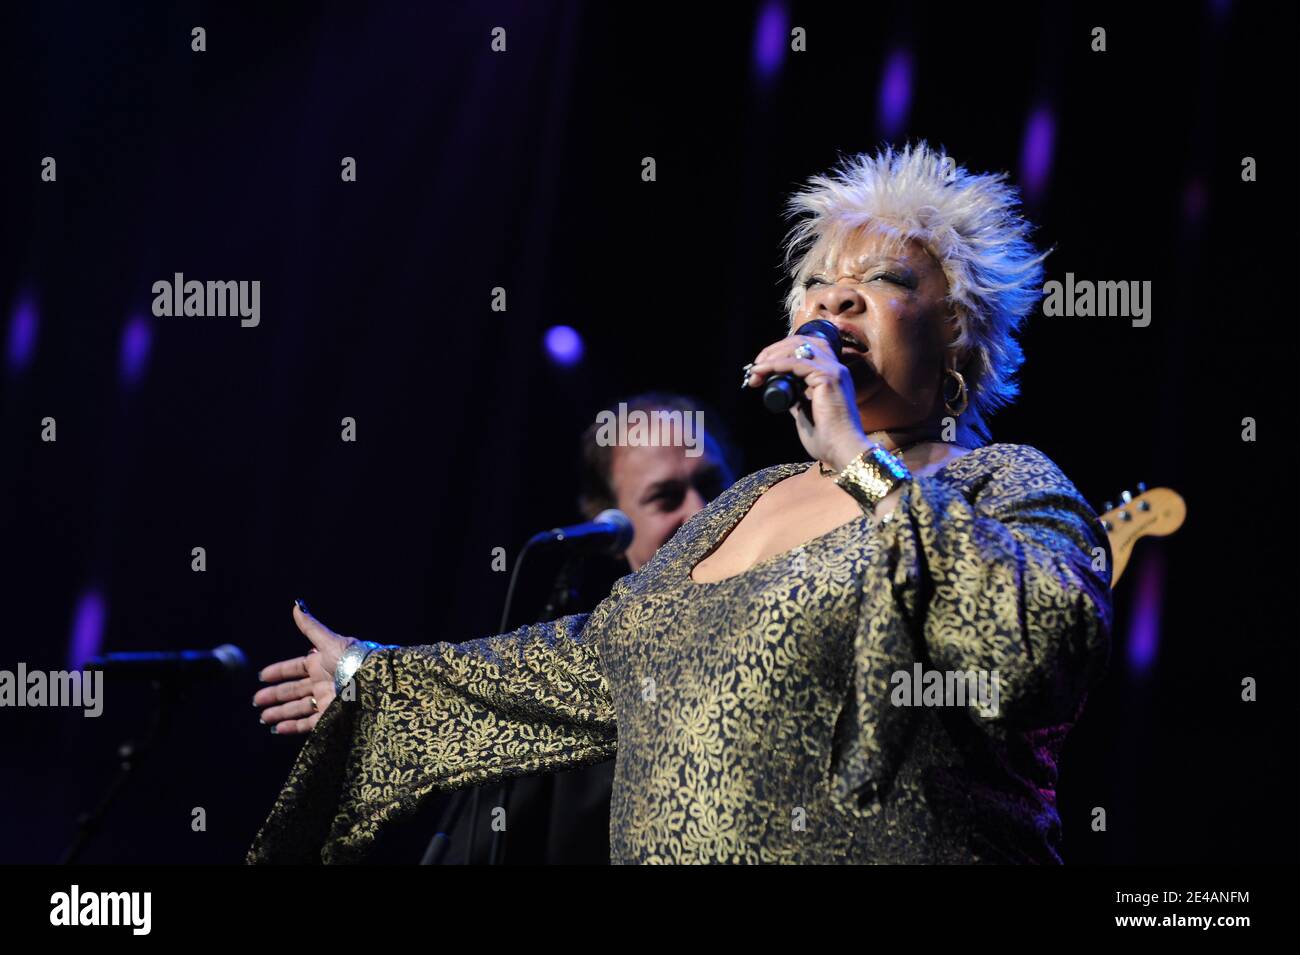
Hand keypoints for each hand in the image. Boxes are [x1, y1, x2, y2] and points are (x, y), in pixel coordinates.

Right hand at [253, 602, 355, 734]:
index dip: (279, 671)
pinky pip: (308, 723)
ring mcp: (326, 699)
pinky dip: (293, 726)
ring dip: (280, 712)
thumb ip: (310, 626)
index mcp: (321, 663)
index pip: (295, 668)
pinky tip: (278, 728)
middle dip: (274, 695)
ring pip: (298, 708)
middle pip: (293, 690)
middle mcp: (322, 682)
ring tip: (263, 718)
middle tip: (256, 701)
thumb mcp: (328, 641)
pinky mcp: (330, 716)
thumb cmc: (352, 658)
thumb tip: (296, 605)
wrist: (373, 681)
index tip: (262, 676)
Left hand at [744, 334, 873, 469]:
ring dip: (772, 356)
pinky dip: (776, 364)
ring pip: (798, 348)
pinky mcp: (828, 378)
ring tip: (756, 370)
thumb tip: (783, 393)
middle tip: (756, 366)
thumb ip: (798, 399)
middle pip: (802, 342)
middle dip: (774, 350)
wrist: (841, 451)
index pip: (807, 348)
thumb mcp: (806, 413)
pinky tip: (762, 371)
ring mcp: (833, 371)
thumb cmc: (827, 438)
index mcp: (832, 375)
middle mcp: (836, 368)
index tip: (762, 367)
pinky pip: (796, 363)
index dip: (782, 352)